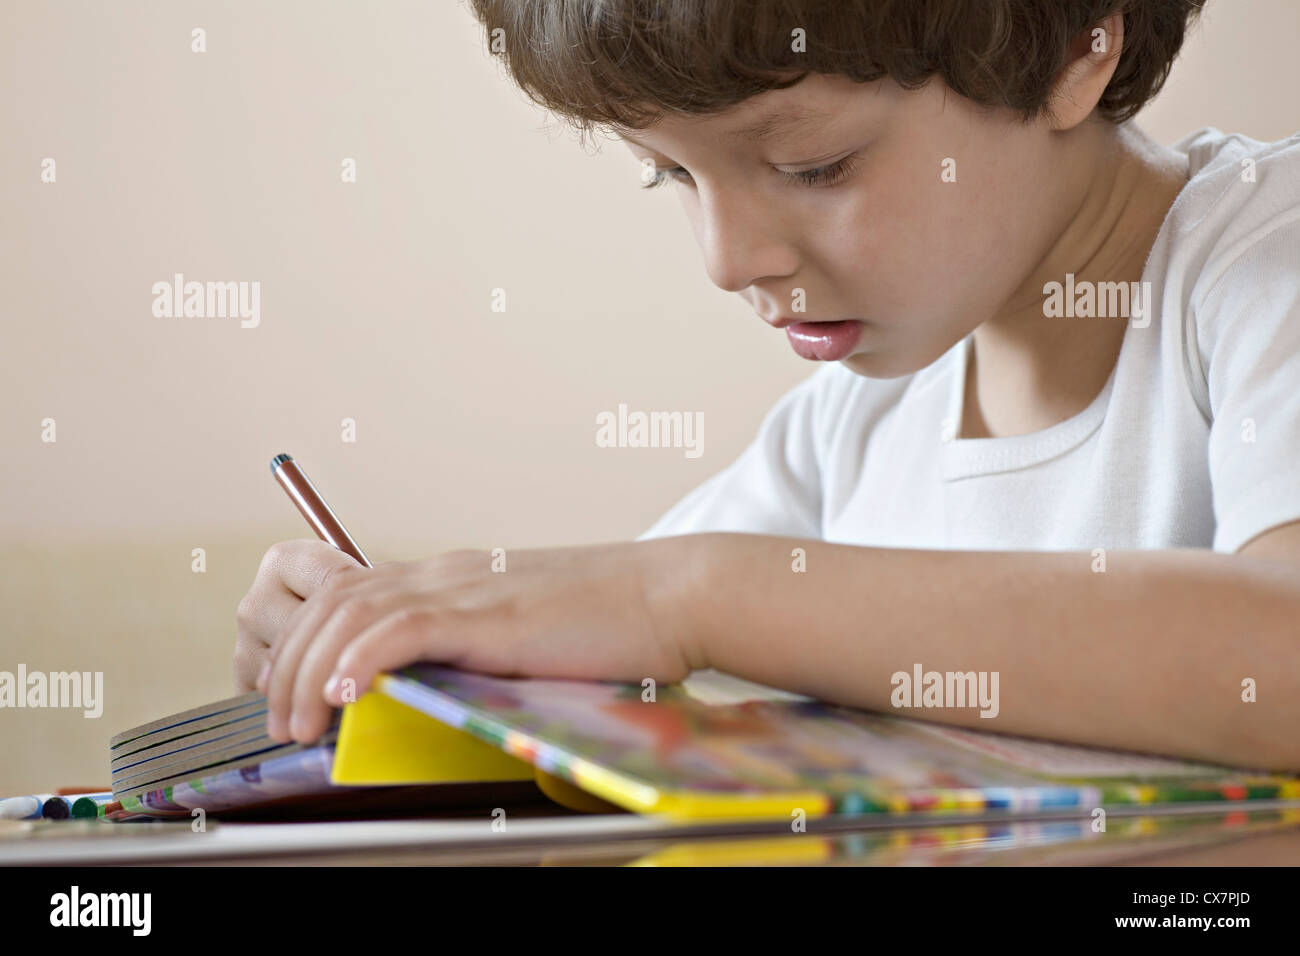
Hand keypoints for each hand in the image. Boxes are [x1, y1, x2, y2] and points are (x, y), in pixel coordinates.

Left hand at [250, 538, 704, 743]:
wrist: (671, 594)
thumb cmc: (614, 622)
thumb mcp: (527, 631)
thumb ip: (478, 649)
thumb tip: (438, 690)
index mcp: (453, 578)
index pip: (350, 593)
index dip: (306, 640)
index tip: (294, 691)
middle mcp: (447, 575)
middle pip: (333, 602)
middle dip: (290, 663)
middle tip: (281, 719)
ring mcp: (467, 590)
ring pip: (353, 615)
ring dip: (312, 672)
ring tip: (300, 723)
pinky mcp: (490, 615)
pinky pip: (403, 629)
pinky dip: (362, 658)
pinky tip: (344, 694)